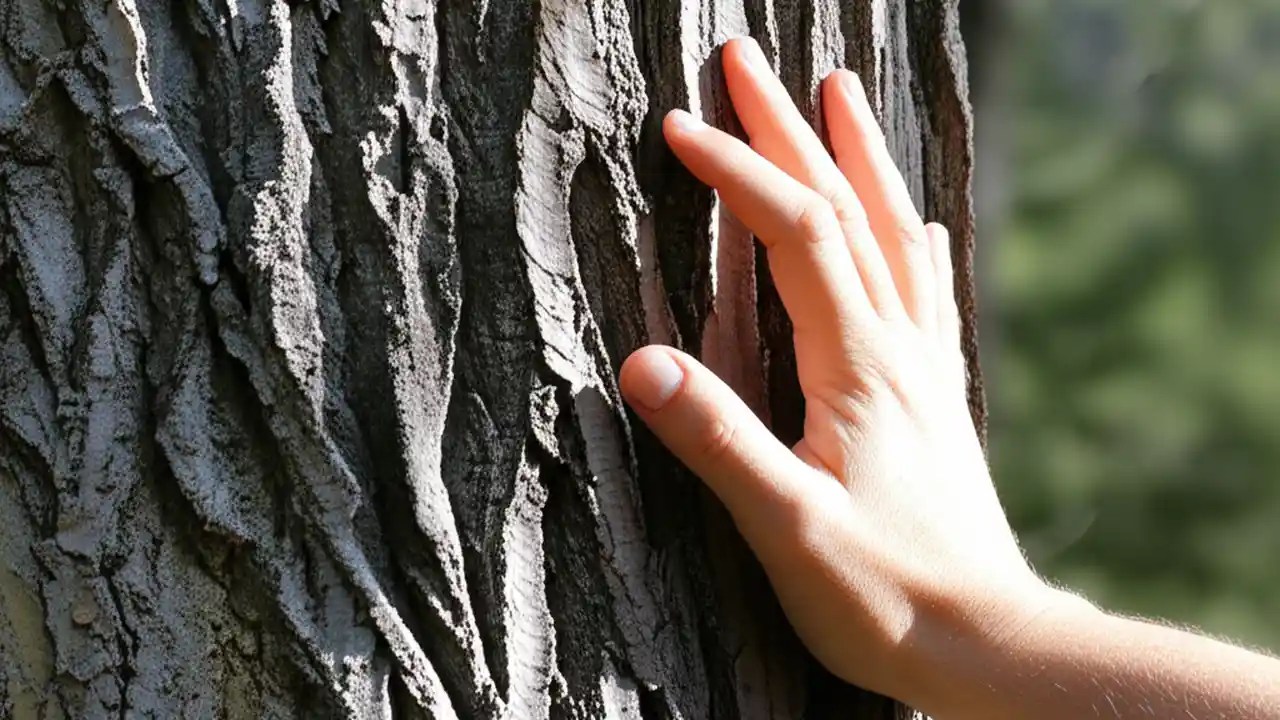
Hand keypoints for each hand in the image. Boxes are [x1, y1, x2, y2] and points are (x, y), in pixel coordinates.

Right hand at [619, 37, 1062, 706]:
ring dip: (859, 157)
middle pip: (844, 209)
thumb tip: (642, 362)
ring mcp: (923, 368)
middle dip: (790, 129)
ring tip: (840, 96)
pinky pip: (921, 286)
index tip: (680, 125)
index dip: (737, 173)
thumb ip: (717, 441)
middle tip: (749, 59)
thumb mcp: (786, 526)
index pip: (793, 234)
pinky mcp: (933, 397)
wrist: (990, 644)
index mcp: (858, 365)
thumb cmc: (887, 594)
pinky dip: (907, 232)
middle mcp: (898, 347)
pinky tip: (916, 221)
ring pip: (892, 232)